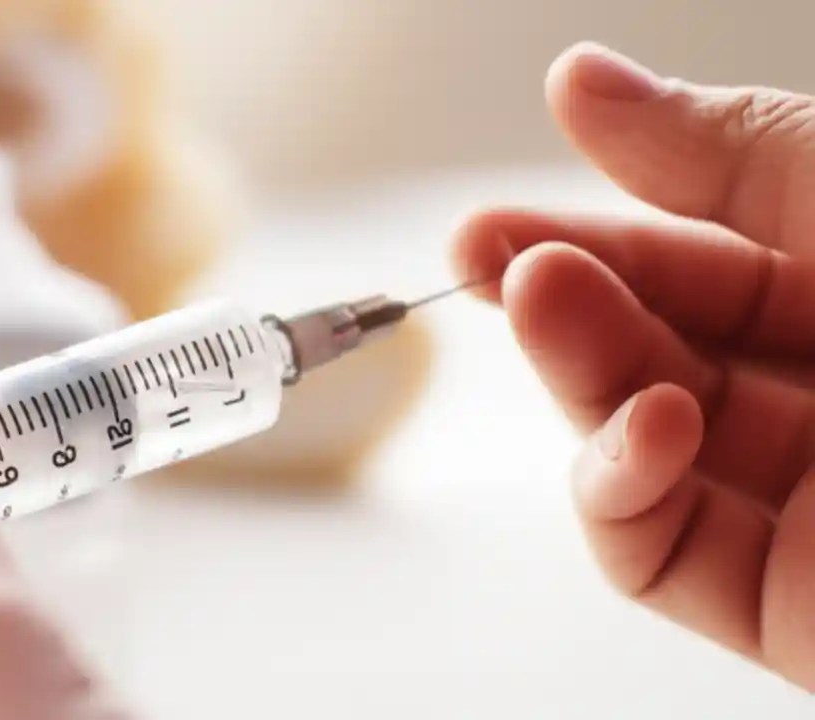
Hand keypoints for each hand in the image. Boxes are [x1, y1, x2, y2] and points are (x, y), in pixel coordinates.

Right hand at [455, 42, 814, 690]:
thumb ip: (738, 151)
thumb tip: (588, 85)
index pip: (719, 247)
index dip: (606, 212)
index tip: (514, 186)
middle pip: (664, 338)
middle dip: (566, 289)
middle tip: (489, 252)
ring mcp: (813, 506)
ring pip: (638, 433)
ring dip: (574, 368)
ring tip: (538, 298)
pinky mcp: (784, 606)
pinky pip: (652, 546)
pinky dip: (618, 483)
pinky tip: (647, 426)